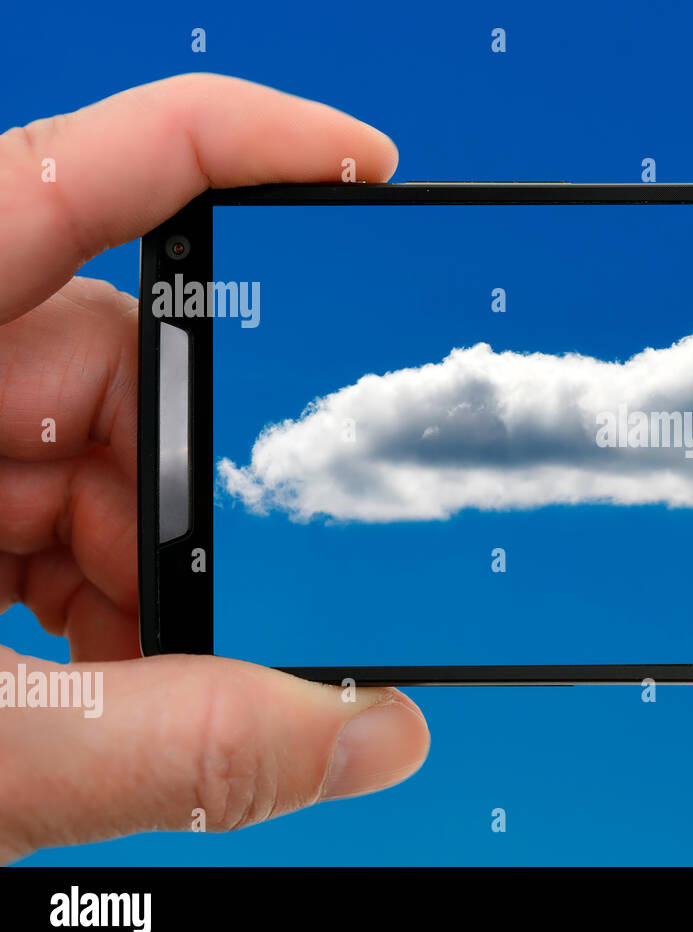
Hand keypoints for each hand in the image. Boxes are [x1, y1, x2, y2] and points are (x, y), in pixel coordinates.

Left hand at [0, 75, 427, 862]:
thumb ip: (162, 742)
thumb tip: (362, 732)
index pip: (76, 180)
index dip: (237, 147)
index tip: (359, 166)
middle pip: (115, 373)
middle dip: (193, 507)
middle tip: (232, 629)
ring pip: (95, 467)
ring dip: (146, 587)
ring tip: (129, 695)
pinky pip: (48, 525)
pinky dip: (97, 612)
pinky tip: (91, 687)